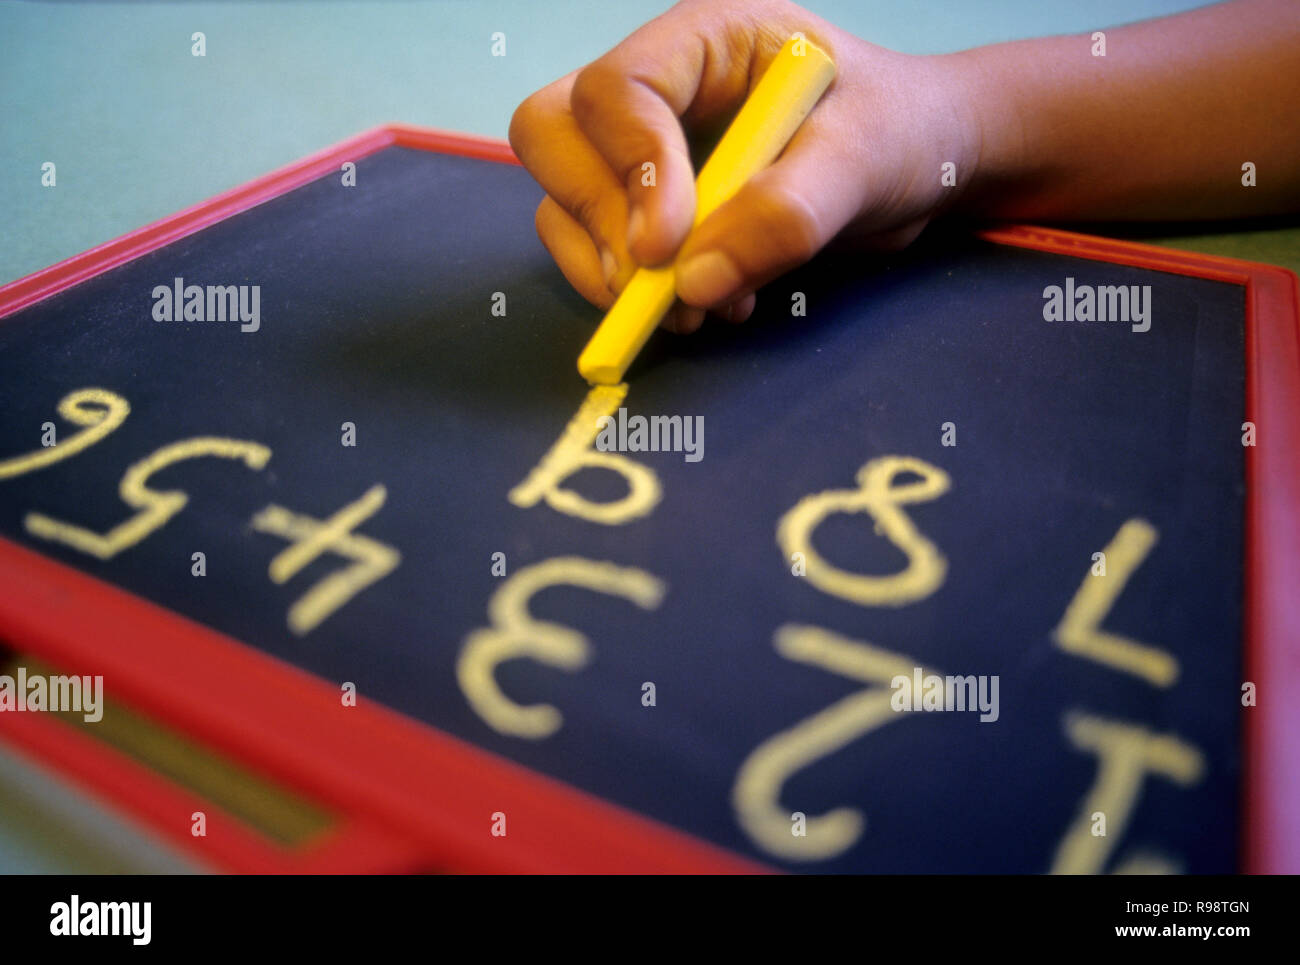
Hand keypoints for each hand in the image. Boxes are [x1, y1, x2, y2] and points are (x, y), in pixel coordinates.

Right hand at [509, 0, 980, 332]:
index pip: (616, 89)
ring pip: (563, 202)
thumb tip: (695, 283)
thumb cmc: (901, 132)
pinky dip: (634, 292)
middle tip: (657, 282)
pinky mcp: (646, 207)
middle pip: (553, 136)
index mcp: (704, 39)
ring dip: (612, 270)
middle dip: (596, 220)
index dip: (629, 169)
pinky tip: (708, 305)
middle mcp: (658, 86)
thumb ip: (786, 214)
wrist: (920, 165)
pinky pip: (597, 250)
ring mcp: (642, 148)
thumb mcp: (864, 160)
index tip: (665, 248)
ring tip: (699, 308)